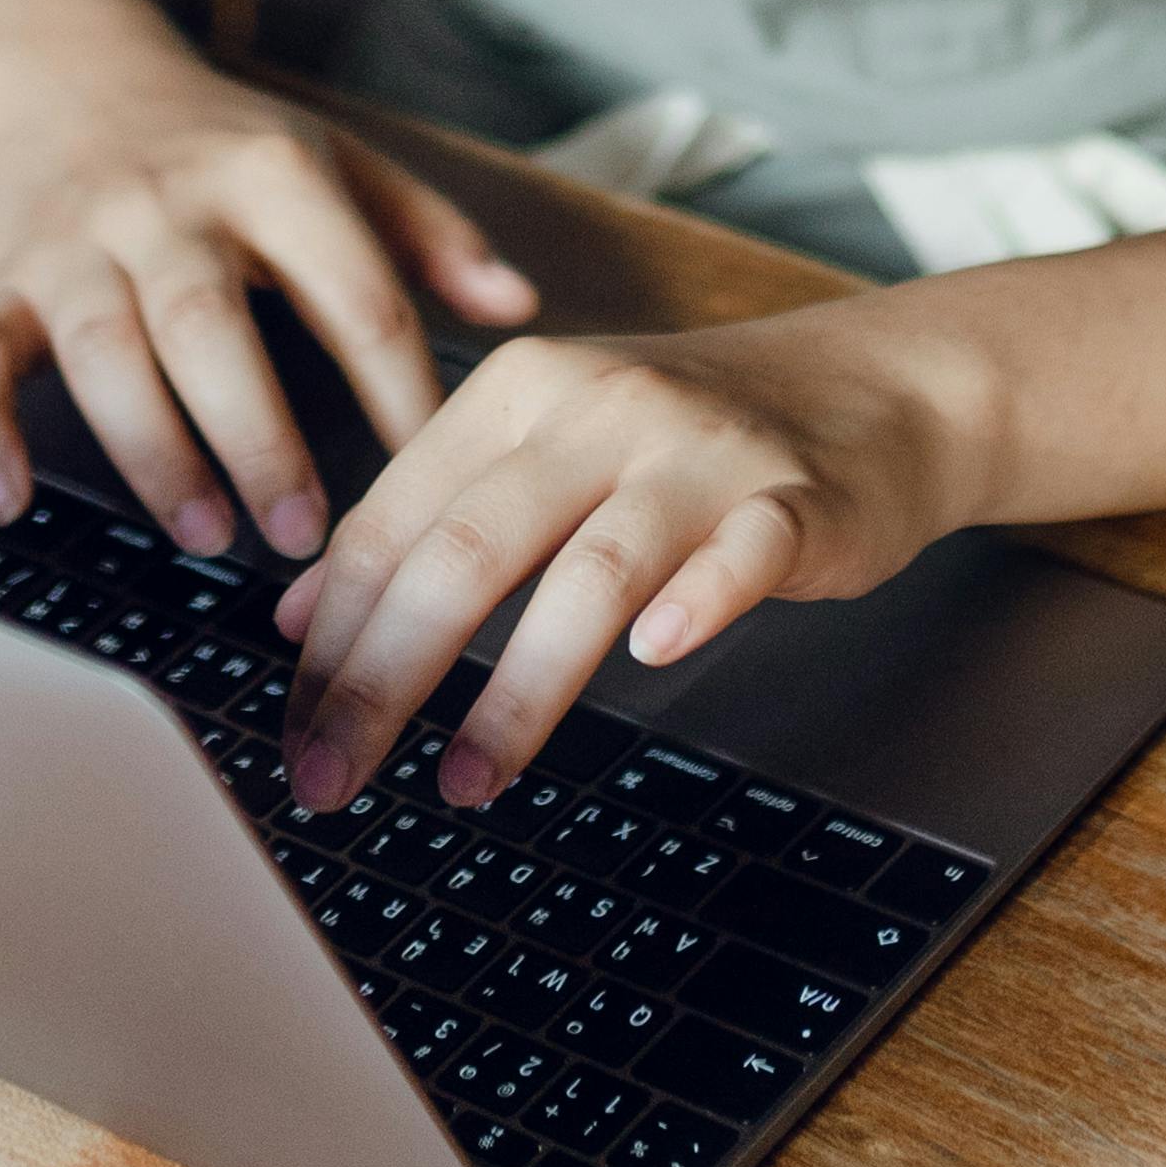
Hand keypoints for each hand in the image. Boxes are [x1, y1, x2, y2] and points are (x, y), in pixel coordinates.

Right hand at [0, 22, 537, 567]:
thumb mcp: (338, 160)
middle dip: (256, 433)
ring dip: (151, 449)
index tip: (431, 470)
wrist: (68, 67)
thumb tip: (521, 310)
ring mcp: (76, 244)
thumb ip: (431, 236)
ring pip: (102, 350)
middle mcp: (169, 205)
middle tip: (303, 532)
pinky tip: (13, 503)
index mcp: (272, 174)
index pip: (350, 285)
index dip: (396, 384)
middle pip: (209, 324)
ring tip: (206, 534)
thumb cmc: (225, 140)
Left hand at [272, 309, 979, 814]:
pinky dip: (697, 604)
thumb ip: (429, 514)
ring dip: (515, 691)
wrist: (874, 385)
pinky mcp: (794, 500)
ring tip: (465, 782)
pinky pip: (740, 554)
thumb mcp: (546, 442)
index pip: (395, 520)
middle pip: (467, 550)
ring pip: (589, 572)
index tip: (291, 731)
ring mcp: (703, 454)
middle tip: (331, 779)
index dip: (331, 636)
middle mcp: (602, 408)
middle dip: (384, 677)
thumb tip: (298, 619)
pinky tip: (656, 657)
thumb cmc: (690, 432)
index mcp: (522, 389)